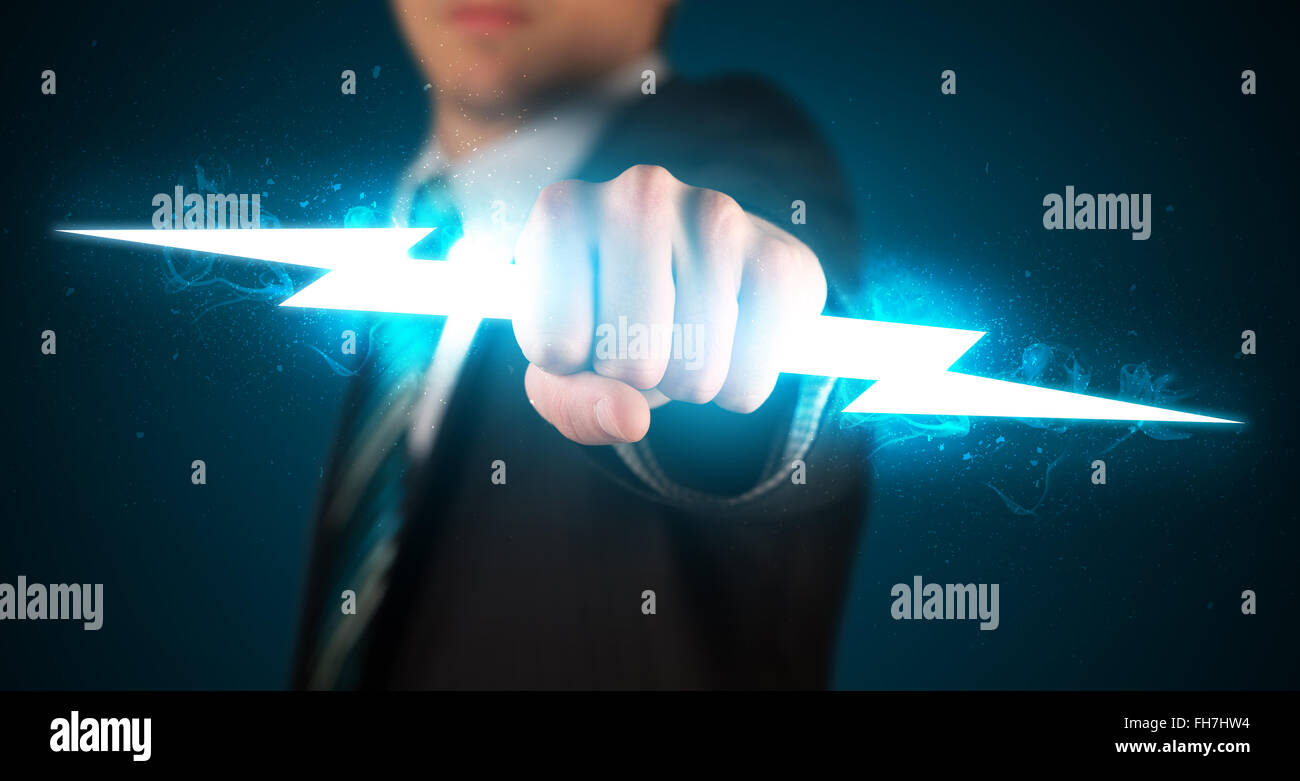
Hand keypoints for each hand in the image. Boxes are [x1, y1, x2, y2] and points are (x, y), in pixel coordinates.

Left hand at [513, 164, 826, 444]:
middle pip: (632, 362)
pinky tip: (730, 340)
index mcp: (564, 213)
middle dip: (638, 379)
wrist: (693, 273)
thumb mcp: (563, 366)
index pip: (555, 348)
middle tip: (642, 339)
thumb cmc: (609, 316)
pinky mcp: (780, 254)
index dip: (569, 367)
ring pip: (697, 371)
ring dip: (690, 385)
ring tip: (685, 336)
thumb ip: (572, 404)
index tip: (580, 331)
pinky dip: (740, 387)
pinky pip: (753, 376)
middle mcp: (639, 195)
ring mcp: (716, 215)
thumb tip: (630, 419)